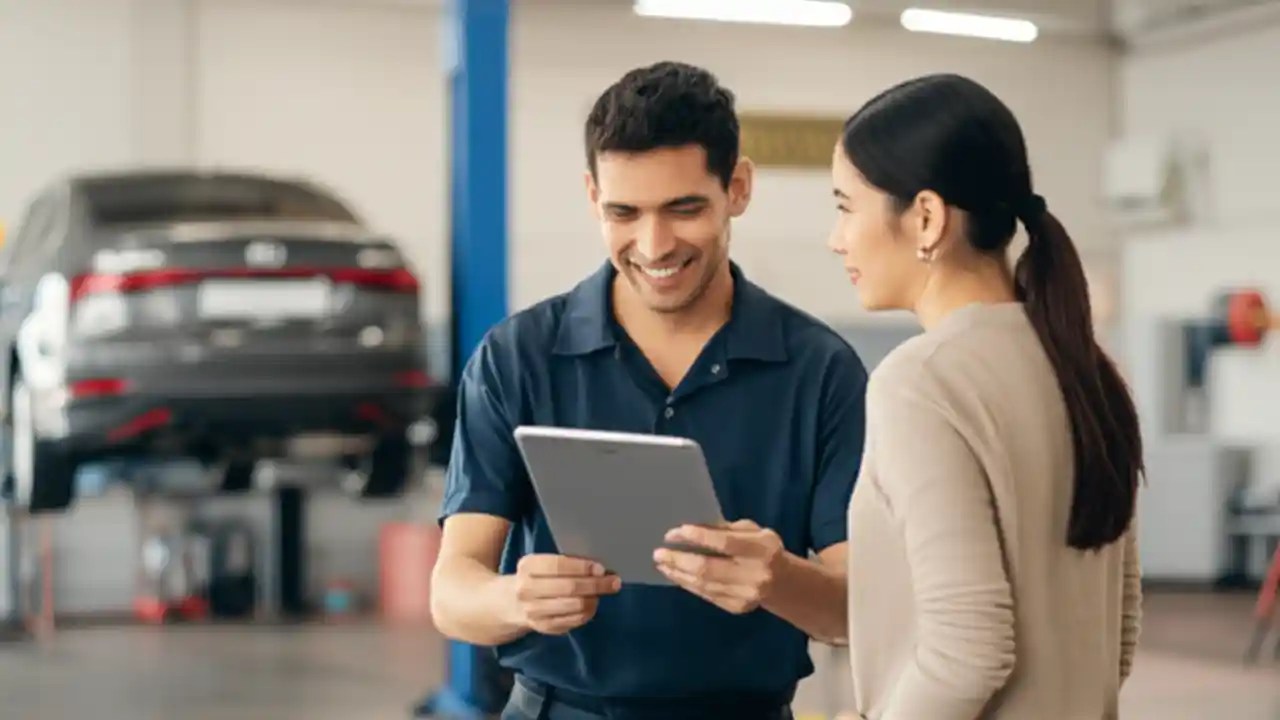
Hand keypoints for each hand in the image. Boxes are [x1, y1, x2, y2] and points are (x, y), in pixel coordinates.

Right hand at [508, 554, 621, 635]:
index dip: (582, 567)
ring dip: (594, 599)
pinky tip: (593, 604)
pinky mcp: (543, 627)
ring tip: (604, 592)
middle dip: (596, 584)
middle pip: (569, 588)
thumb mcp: (540, 563)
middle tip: (614, 581)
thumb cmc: (534, 577)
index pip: (559, 566)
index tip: (601, 568)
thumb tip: (598, 567)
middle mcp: (527, 590)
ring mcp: (534, 612)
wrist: (507, 603)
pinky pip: (573, 621)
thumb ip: (565, 563)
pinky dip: (587, 612)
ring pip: (573, 606)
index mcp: (527, 567)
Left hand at [653, 519, 785, 614]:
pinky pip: (706, 595)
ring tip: (662, 564)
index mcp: (761, 549)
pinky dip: (688, 584)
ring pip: (703, 585)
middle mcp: (754, 574)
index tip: (673, 533)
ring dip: (678, 574)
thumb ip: (723, 529)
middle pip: (708, 568)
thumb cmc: (762, 548)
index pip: (723, 543)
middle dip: (679, 560)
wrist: (783, 583)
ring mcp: (745, 595)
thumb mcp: (751, 530)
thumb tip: (688, 529)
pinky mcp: (737, 608)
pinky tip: (676, 575)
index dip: (697, 537)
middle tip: (658, 553)